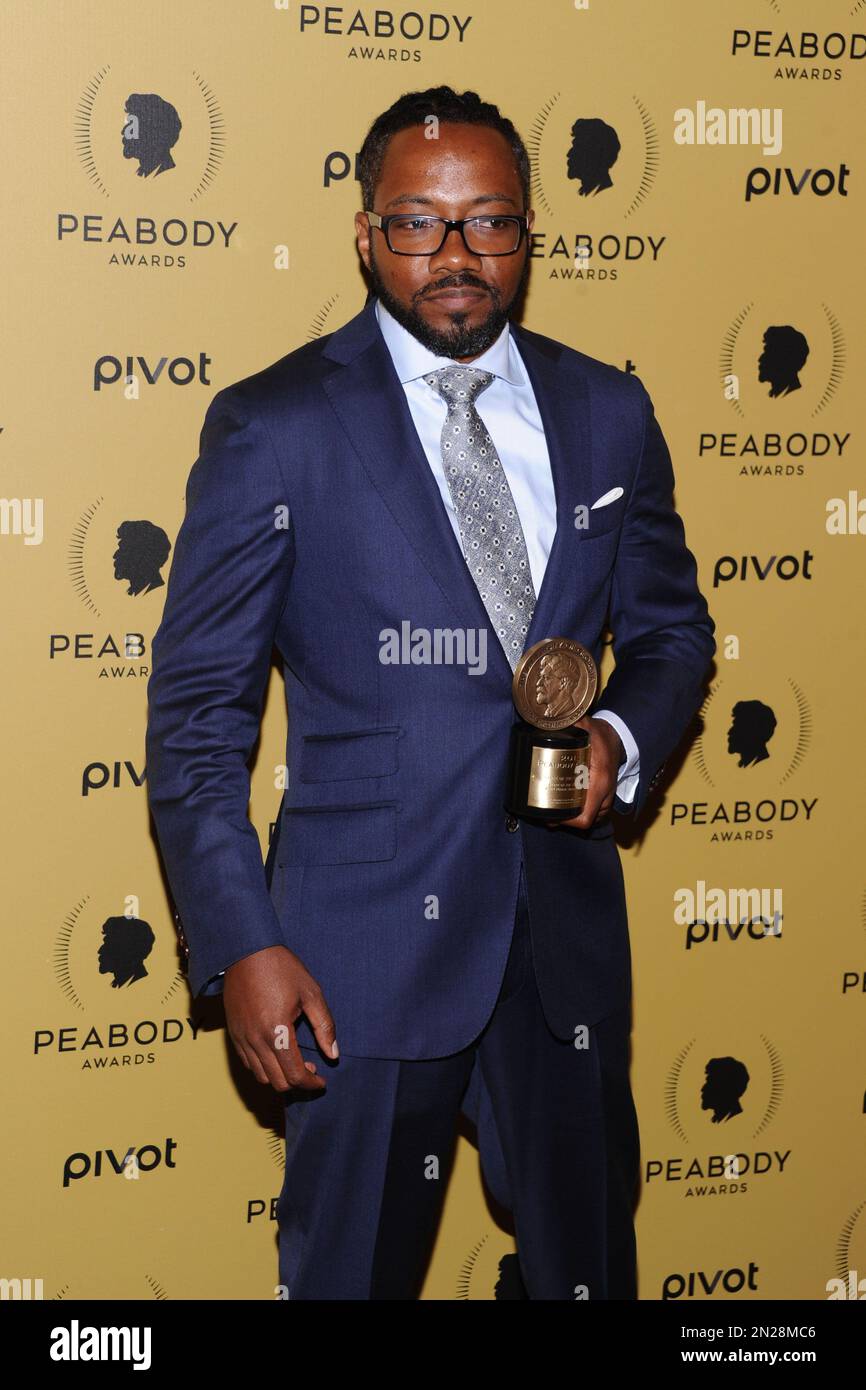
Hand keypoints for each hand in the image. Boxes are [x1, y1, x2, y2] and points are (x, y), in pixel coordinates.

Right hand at [223, 944, 336, 1093]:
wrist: (246, 952)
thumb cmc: (282, 969)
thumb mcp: (311, 994)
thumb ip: (324, 1026)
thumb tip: (334, 1054)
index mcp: (277, 1031)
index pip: (294, 1074)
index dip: (311, 1084)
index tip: (322, 1081)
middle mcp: (256, 1040)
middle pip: (278, 1082)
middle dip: (298, 1083)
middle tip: (311, 1070)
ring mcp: (242, 1038)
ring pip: (261, 1077)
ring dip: (280, 1077)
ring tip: (294, 1062)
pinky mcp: (233, 1034)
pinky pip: (247, 1064)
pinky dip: (264, 1068)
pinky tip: (277, 1054)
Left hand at [546, 715, 622, 831]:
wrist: (617, 737)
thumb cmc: (600, 735)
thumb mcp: (585, 727)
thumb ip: (569, 724)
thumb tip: (550, 722)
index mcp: (600, 782)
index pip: (584, 817)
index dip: (567, 821)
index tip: (550, 814)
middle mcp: (605, 794)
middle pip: (584, 821)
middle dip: (563, 820)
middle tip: (543, 813)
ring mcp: (607, 798)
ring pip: (589, 819)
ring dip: (570, 818)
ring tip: (549, 810)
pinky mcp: (605, 798)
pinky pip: (593, 813)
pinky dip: (578, 813)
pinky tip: (563, 807)